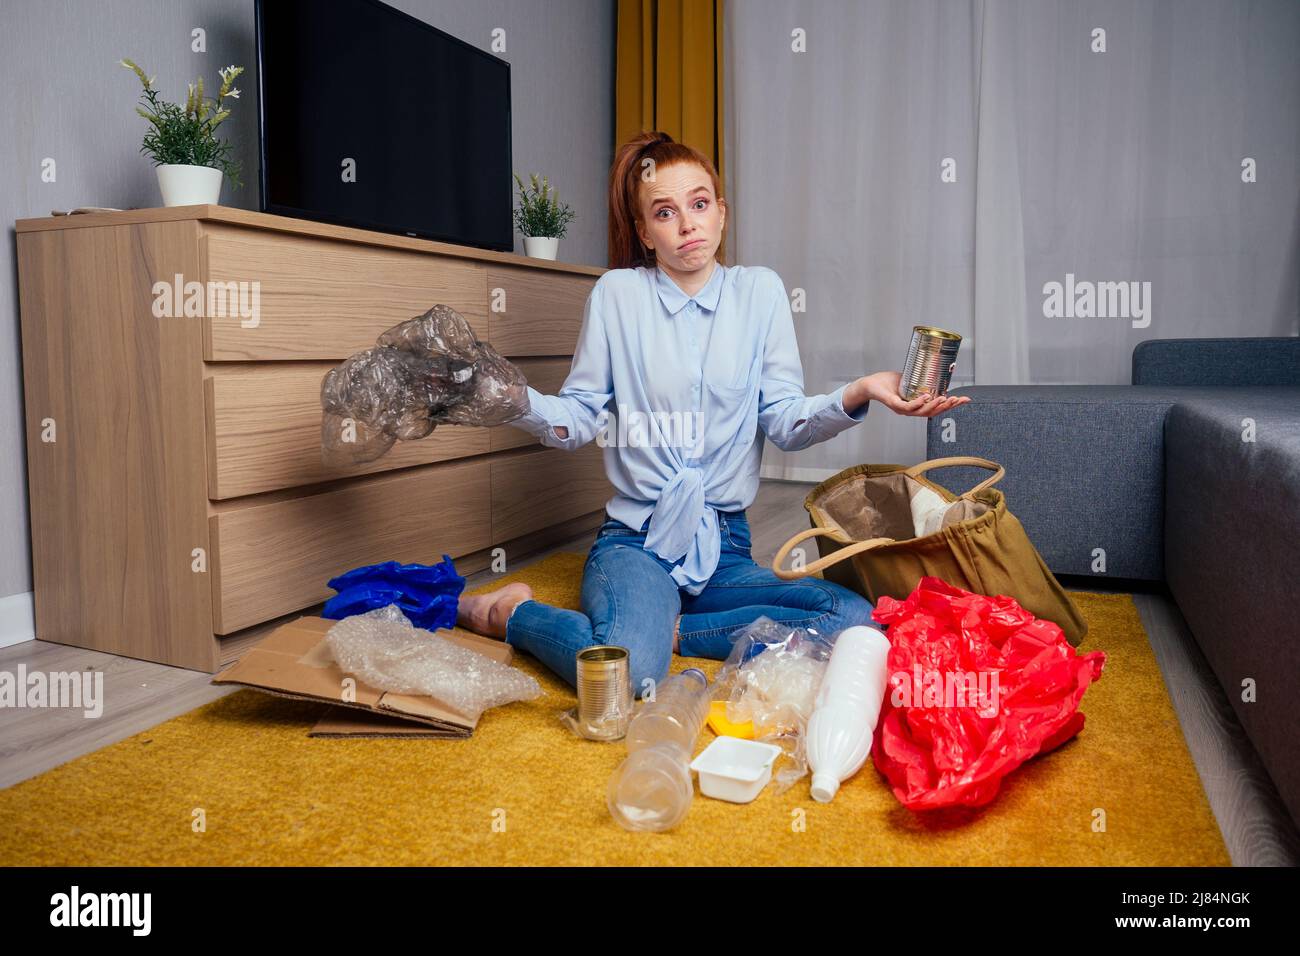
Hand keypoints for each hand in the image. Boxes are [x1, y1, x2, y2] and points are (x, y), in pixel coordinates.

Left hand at [852, 371, 970, 417]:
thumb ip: (921, 378)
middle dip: (947, 407)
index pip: (937, 408)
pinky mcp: (893, 404)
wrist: (870, 384)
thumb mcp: (910, 379)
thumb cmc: (888, 383)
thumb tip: (938, 367)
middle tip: (958, 400)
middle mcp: (911, 411)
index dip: (952, 405)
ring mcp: (902, 409)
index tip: (965, 399)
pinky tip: (926, 397)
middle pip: (933, 413)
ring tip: (945, 399)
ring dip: (935, 406)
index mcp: (917, 406)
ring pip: (922, 412)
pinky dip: (918, 403)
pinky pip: (907, 407)